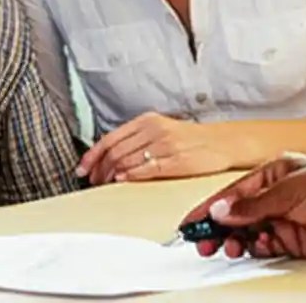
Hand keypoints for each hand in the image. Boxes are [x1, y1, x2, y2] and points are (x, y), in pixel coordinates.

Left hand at [76, 112, 235, 184]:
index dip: (92, 155)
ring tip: (105, 184)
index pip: (110, 138)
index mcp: (147, 121)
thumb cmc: (191, 139)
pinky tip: (123, 180)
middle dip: (99, 169)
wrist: (223, 142)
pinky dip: (131, 175)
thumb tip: (110, 155)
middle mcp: (154, 130)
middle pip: (115, 152)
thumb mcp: (161, 130)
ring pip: (127, 160)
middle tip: (94, 181)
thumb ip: (137, 139)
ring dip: (111, 175)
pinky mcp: (177, 161)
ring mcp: (166, 145)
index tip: (82, 168)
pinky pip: (147, 169)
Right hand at [180, 154, 305, 259]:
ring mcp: (283, 218)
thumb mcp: (286, 190)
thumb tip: (221, 211)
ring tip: (229, 246)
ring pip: (248, 233)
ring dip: (236, 241)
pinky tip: (254, 247)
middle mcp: (275, 196)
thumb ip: (251, 205)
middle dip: (219, 228)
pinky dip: (256, 249)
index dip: (210, 208)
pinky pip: (265, 246)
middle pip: (237, 215)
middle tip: (203, 241)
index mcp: (272, 174)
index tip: (191, 222)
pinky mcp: (293, 239)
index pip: (232, 193)